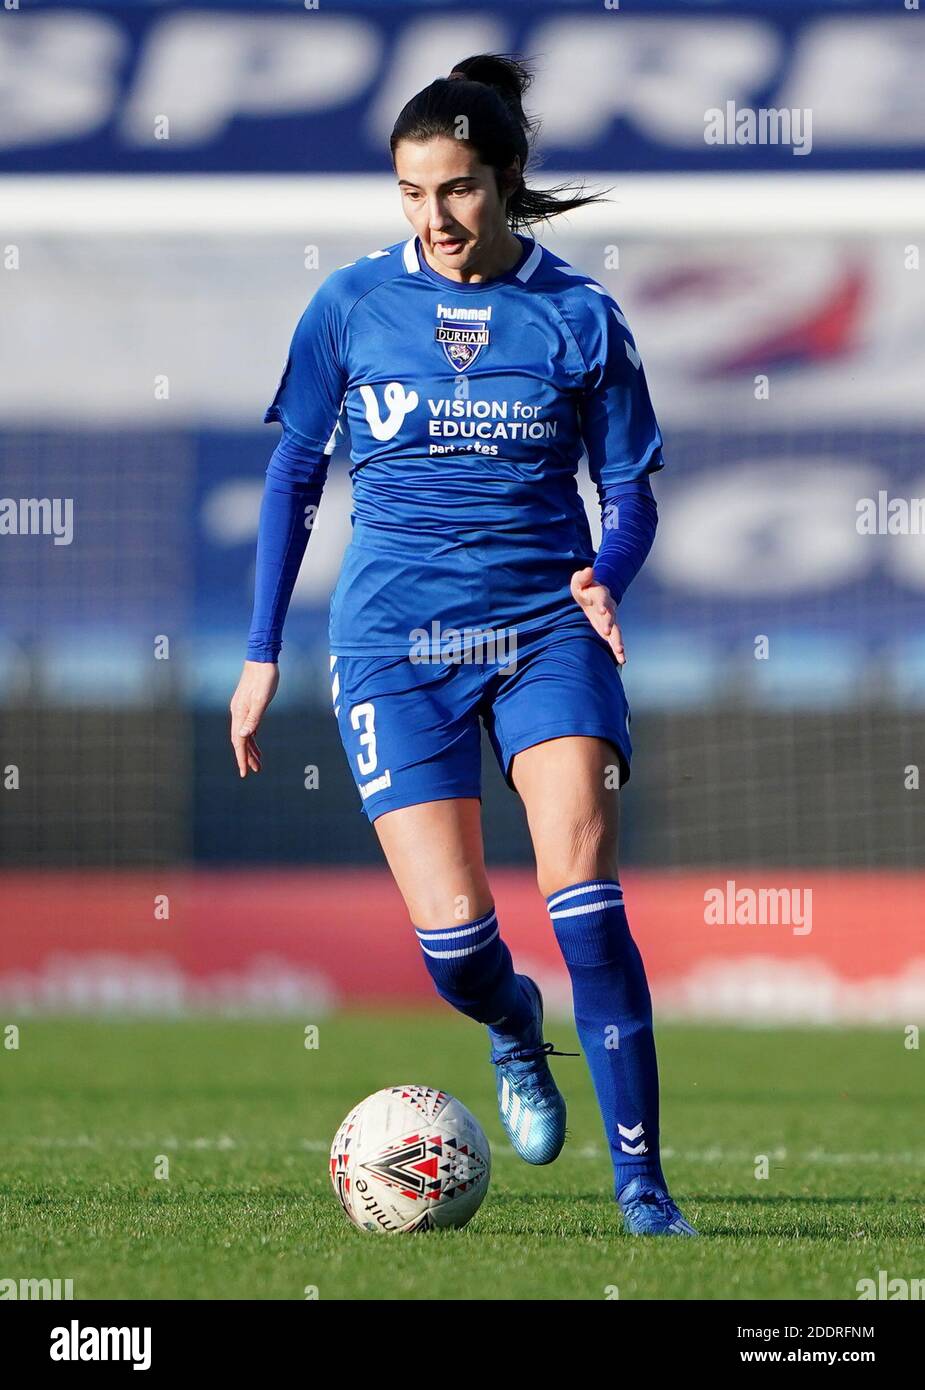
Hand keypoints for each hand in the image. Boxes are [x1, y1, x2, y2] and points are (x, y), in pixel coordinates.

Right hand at [230, 660, 279, 776]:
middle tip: (255, 771)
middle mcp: (238, 713)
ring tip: (259, 762)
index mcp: (240, 713)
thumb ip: (254, 718)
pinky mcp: (247, 705)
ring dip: (251, 748)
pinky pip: (248, 726)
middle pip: (241, 740)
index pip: (240, 742)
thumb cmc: (265, 678)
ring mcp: (242, 709)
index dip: (242, 758)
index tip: (245, 773)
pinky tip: (255, 742)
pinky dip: (252, 737)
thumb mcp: (262, 699)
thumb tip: (245, 736)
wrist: (262, 659)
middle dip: (247, 757)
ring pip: (245, 734)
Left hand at [570, 567, 624, 665]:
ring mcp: (610, 619)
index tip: (603, 610)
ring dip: (617, 640)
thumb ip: (583, 577)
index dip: (603, 603)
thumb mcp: (580, 581)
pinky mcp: (609, 629)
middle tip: (607, 630)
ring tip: (620, 651)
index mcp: (600, 594)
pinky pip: (615, 640)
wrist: (594, 594)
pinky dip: (618, 649)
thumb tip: (588, 570)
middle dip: (609, 622)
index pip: (602, 598)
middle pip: (610, 615)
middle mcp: (608, 607)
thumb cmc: (584, 588)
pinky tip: (622, 660)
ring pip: (615, 630)